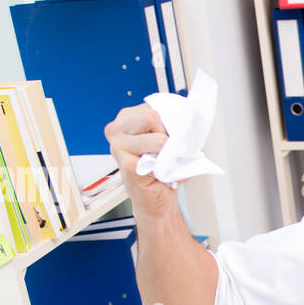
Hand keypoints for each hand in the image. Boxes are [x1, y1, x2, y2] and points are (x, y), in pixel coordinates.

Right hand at [104, 104, 175, 219]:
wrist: (157, 198)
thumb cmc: (161, 169)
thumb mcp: (168, 139)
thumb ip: (172, 125)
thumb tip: (186, 120)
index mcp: (127, 117)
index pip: (154, 106)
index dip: (168, 123)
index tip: (167, 138)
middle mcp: (118, 128)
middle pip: (152, 115)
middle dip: (165, 134)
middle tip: (162, 151)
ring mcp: (118, 145)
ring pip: (157, 137)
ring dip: (166, 151)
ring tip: (159, 161)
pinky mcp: (126, 163)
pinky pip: (155, 155)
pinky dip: (165, 165)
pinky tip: (157, 171)